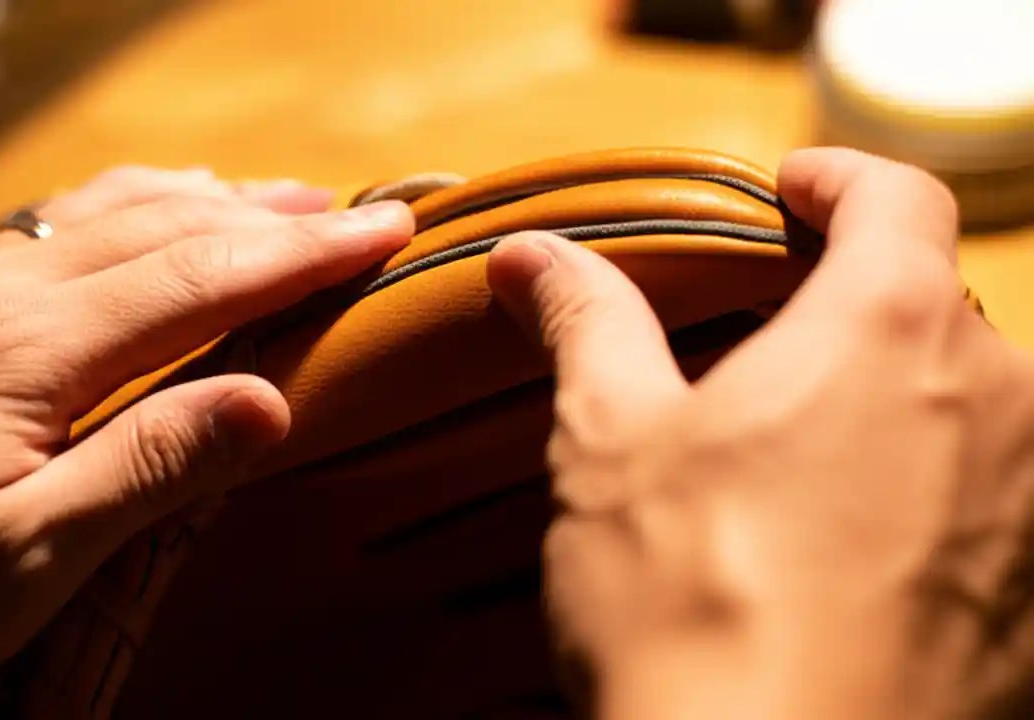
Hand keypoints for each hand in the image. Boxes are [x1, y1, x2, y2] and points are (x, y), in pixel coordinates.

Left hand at [0, 165, 412, 714]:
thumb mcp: (16, 560)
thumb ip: (148, 469)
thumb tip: (271, 400)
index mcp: (26, 348)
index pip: (203, 277)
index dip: (304, 252)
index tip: (386, 228)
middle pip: (158, 225)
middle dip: (267, 213)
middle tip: (351, 209)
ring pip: (96, 215)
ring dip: (196, 201)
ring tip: (264, 197)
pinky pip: (41, 234)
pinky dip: (116, 214)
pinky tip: (127, 222)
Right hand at [487, 148, 1033, 719]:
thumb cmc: (690, 607)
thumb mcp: (611, 441)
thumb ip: (586, 323)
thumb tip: (532, 257)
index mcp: (886, 330)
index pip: (892, 199)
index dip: (834, 179)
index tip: (788, 189)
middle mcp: (996, 400)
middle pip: (932, 301)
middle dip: (851, 296)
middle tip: (763, 331)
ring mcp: (1028, 503)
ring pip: (968, 404)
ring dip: (890, 398)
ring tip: (795, 447)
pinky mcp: (1033, 597)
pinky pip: (989, 500)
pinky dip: (924, 487)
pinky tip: (841, 544)